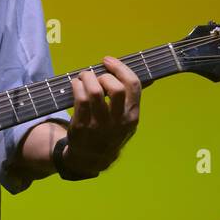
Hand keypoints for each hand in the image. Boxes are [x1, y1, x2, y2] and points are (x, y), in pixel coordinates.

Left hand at [65, 56, 143, 175]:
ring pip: (94, 92)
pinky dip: (76, 86)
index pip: (133, 85)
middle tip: (95, 76)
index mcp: (132, 115)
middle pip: (115, 88)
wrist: (92, 158)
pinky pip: (79, 99)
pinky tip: (76, 85)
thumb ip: (131, 98)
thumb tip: (144, 75)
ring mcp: (99, 125)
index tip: (108, 60)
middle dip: (103, 75)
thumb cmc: (110, 131)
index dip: (120, 68)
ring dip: (87, 78)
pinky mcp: (81, 126)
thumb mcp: (127, 119)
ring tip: (83, 77)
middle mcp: (118, 121)